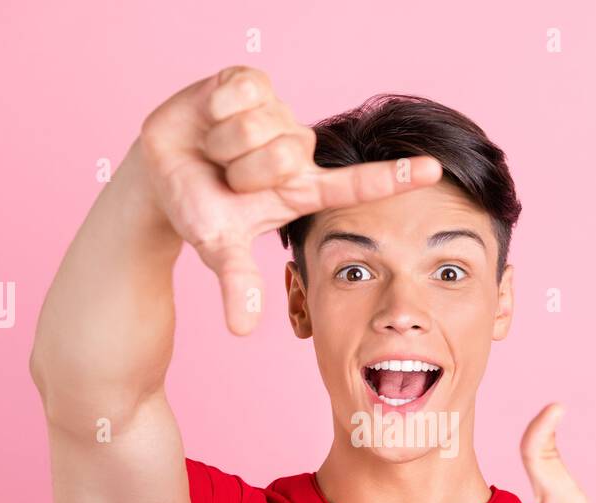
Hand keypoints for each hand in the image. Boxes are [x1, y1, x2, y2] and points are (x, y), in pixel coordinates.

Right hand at [138, 65, 443, 334]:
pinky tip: (209, 118)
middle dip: (245, 171)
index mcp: (304, 187)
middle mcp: (298, 148)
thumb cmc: (201, 209)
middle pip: (285, 154)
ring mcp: (277, 112)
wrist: (160, 173)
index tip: (435, 171)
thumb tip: (241, 329)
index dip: (395, 178)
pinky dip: (213, 109)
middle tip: (227, 178)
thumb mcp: (220, 248)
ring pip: (258, 126)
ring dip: (224, 143)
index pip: (358, 184)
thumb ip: (239, 284)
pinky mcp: (252, 81)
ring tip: (215, 152)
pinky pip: (241, 91)